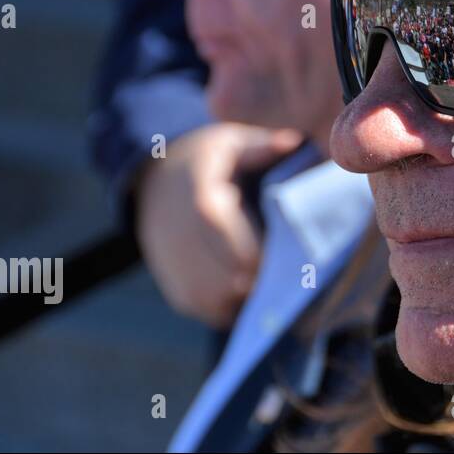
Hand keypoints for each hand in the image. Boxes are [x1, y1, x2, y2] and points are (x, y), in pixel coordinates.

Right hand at [134, 122, 302, 327]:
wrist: (151, 181)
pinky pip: (210, 312)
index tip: (303, 254)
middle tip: (298, 274)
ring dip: (251, 298)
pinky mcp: (176, 290)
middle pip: (236, 280)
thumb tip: (293, 142)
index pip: (245, 250)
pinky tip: (256, 292)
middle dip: (268, 280)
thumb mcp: (231, 141)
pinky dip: (235, 309)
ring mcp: (176, 270)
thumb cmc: (205, 159)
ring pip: (221, 301)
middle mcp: (184, 242)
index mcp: (205, 205)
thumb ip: (263, 145)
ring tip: (278, 283)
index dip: (274, 260)